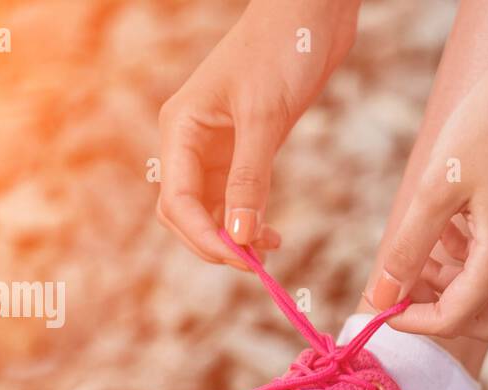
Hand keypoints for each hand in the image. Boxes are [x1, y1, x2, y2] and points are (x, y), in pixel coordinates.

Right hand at [157, 0, 359, 265]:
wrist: (310, 13)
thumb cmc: (281, 50)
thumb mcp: (265, 118)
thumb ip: (250, 179)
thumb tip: (240, 238)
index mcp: (181, 129)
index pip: (177, 202)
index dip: (205, 238)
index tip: (242, 261)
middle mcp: (190, 142)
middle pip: (184, 213)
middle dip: (214, 243)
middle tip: (255, 266)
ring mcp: (216, 146)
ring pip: (209, 210)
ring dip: (233, 236)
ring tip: (270, 252)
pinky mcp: (244, 147)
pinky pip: (235, 197)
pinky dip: (249, 220)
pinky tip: (273, 234)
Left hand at [365, 57, 487, 341]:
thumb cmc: (485, 127)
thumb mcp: (434, 190)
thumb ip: (406, 248)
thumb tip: (379, 295)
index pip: (455, 319)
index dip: (412, 321)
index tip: (381, 304)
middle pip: (481, 321)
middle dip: (438, 311)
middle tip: (405, 283)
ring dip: (452, 283)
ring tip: (422, 244)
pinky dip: (469, 260)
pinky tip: (450, 224)